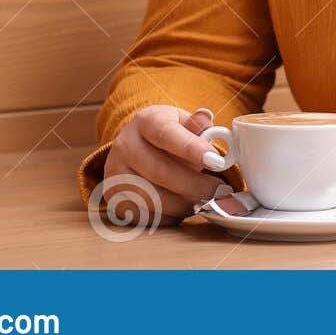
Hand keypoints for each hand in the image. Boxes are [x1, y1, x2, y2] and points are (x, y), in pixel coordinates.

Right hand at [102, 105, 230, 225]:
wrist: (136, 147)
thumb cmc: (168, 136)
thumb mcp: (182, 122)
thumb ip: (196, 125)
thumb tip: (206, 118)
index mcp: (145, 121)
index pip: (166, 134)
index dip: (191, 149)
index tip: (215, 161)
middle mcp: (125, 146)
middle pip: (161, 171)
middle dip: (195, 184)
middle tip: (220, 190)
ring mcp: (116, 174)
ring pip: (153, 197)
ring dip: (184, 203)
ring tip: (205, 200)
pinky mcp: (115, 198)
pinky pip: (146, 214)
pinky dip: (171, 216)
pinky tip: (185, 208)